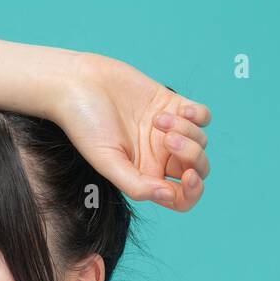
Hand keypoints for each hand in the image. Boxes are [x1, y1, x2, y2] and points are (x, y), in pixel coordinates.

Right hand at [52, 52, 211, 210]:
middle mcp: (158, 156)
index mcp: (144, 175)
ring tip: (157, 119)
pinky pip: (202, 116)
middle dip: (192, 156)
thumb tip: (167, 196)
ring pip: (201, 141)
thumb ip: (135, 185)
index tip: (188, 177)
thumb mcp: (105, 161)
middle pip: (196, 169)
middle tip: (168, 140)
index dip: (192, 193)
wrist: (77, 83)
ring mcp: (167, 130)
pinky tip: (179, 108)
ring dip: (186, 130)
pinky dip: (198, 115)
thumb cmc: (84, 123)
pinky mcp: (172, 104)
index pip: (180, 197)